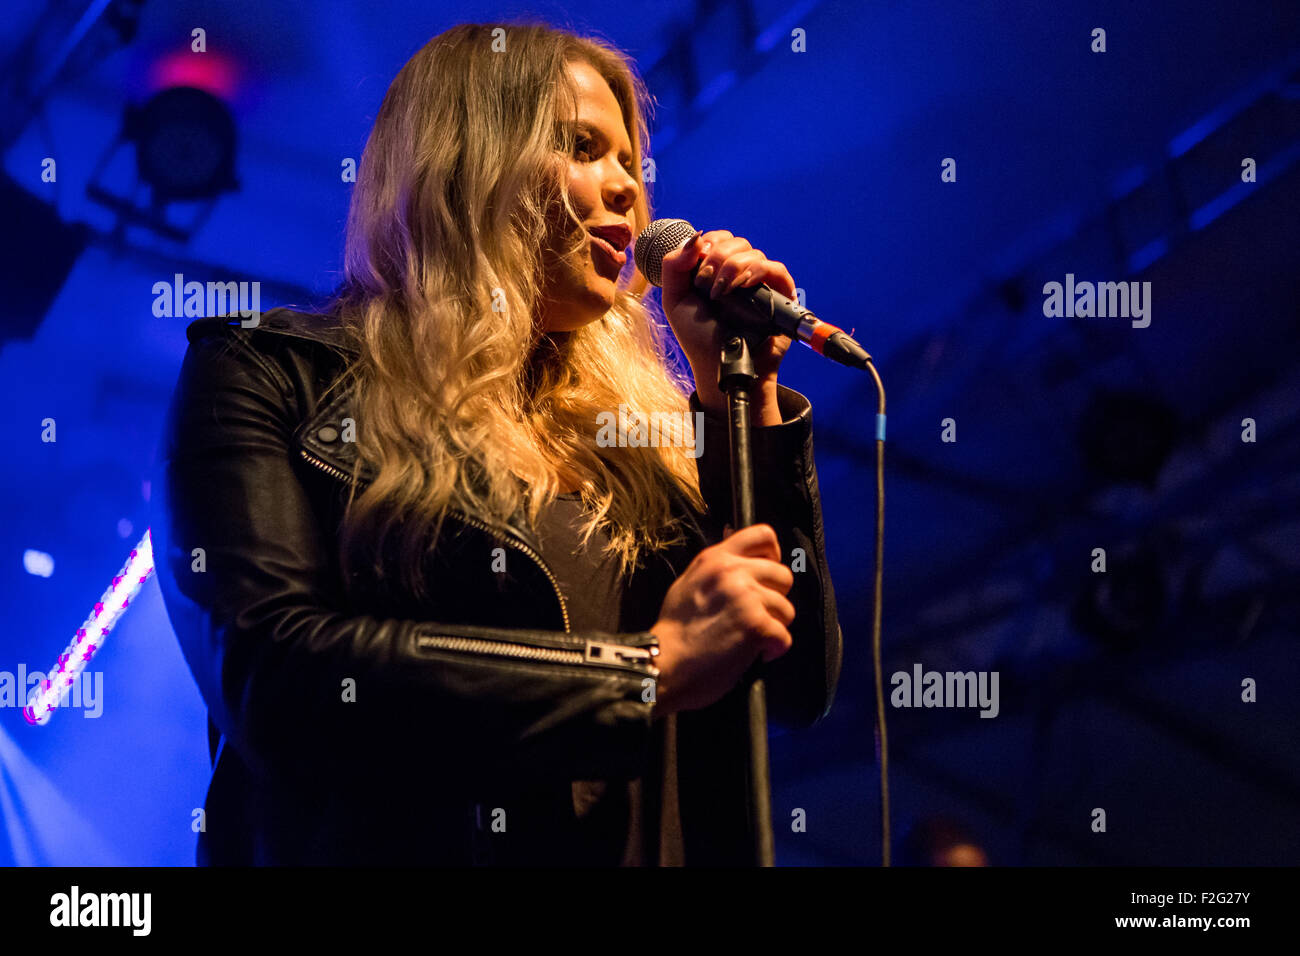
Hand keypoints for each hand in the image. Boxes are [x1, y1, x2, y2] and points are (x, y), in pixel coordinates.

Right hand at [649, 523, 794, 716]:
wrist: (666, 662)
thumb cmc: (675, 630)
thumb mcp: (688, 582)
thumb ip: (716, 568)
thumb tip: (740, 561)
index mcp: (716, 558)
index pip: (763, 535)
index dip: (773, 555)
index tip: (768, 574)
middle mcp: (733, 572)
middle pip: (783, 575)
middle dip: (776, 599)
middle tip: (757, 615)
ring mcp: (746, 597)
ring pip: (787, 609)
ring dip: (774, 627)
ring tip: (751, 638)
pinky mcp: (756, 625)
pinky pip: (785, 636)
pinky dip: (774, 649)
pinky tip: (756, 653)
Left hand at [656, 230, 797, 418]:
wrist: (719, 364)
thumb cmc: (698, 337)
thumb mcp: (675, 299)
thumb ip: (673, 265)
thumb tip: (695, 237)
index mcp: (717, 270)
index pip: (719, 238)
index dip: (708, 243)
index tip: (698, 265)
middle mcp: (740, 273)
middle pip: (736, 242)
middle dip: (717, 258)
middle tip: (707, 286)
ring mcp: (760, 283)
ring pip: (754, 253)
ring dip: (733, 268)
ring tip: (721, 294)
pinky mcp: (780, 295)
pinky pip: (776, 269)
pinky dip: (757, 271)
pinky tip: (743, 285)